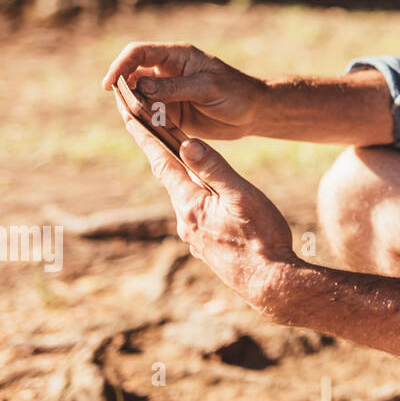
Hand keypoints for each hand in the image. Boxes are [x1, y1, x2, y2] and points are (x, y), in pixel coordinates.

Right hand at [102, 42, 265, 139]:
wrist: (254, 112)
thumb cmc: (237, 92)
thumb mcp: (207, 87)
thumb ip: (175, 87)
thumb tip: (141, 85)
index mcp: (176, 57)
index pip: (138, 53)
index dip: (121, 66)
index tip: (111, 84)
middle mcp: (166, 72)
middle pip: (131, 75)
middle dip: (123, 90)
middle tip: (127, 108)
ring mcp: (166, 93)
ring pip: (135, 97)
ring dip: (131, 108)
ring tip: (138, 120)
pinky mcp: (169, 113)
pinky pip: (147, 116)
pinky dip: (141, 122)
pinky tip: (144, 130)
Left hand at [115, 89, 298, 315]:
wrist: (270, 283)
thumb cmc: (261, 237)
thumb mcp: (241, 197)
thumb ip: (214, 169)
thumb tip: (187, 143)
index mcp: (190, 204)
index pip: (163, 163)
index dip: (146, 138)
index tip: (128, 117)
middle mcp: (185, 221)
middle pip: (170, 179)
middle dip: (161, 153)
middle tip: (149, 127)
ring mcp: (194, 237)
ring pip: (185, 199)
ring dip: (180, 177)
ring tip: (179, 158)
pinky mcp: (207, 248)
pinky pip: (196, 215)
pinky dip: (196, 198)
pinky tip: (206, 198)